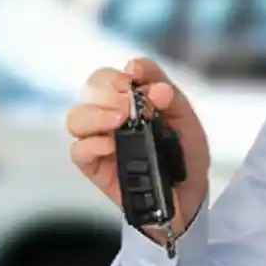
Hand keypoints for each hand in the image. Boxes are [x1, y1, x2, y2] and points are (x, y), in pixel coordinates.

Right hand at [66, 57, 210, 242]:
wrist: (190, 195)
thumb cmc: (186, 154)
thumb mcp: (185, 117)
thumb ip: (166, 92)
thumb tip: (137, 69)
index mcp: (129, 100)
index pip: (109, 75)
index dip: (121, 75)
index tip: (141, 83)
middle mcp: (109, 116)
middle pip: (90, 89)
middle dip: (110, 90)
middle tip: (131, 104)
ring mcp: (99, 142)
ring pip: (76, 118)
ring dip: (97, 114)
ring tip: (120, 120)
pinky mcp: (94, 168)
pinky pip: (78, 150)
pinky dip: (92, 143)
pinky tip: (112, 144)